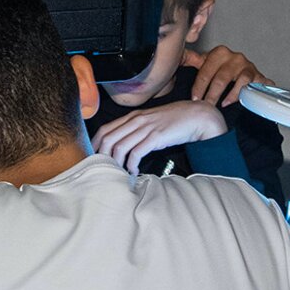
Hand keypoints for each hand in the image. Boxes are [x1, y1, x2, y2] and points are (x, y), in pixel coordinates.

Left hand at [93, 100, 228, 173]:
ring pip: (120, 147)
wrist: (196, 116)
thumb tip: (121, 146)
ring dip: (117, 163)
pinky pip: (136, 152)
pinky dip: (131, 164)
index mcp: (132, 116)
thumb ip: (135, 130)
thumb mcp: (150, 122)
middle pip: (109, 139)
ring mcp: (146, 128)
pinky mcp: (156, 137)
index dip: (96, 144)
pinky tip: (134, 171)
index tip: (94, 157)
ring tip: (119, 172)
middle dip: (103, 156)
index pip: (105, 129)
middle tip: (104, 169)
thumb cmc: (173, 122)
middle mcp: (136, 120)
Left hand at [184, 45, 266, 106]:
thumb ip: (192, 60)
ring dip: (230, 95)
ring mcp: (249, 66)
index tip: (195, 99)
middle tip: (207, 107)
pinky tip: (240, 102)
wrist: (245, 75)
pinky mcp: (260, 76)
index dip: (199, 87)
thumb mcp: (206, 63)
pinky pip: (255, 85)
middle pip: (221, 78)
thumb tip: (177, 56)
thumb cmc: (221, 70)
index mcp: (219, 53)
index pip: (206, 71)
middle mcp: (235, 57)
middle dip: (212, 95)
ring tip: (222, 105)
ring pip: (240, 81)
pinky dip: (248, 94)